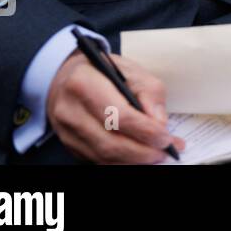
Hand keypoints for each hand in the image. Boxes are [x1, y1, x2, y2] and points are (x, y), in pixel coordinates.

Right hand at [47, 51, 183, 163]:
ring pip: (103, 155)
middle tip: (165, 151)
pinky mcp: (69, 144)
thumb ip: (150, 93)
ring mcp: (65, 130)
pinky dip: (122, 161)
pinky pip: (98, 159)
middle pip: (109, 141)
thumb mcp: (132, 70)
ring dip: (134, 159)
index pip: (117, 115)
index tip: (165, 138)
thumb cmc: (104, 72)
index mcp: (83, 82)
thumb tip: (159, 123)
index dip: (145, 131)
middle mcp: (69, 109)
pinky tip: (139, 156)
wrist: (68, 78)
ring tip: (157, 154)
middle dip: (142, 151)